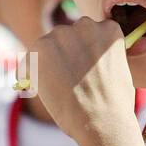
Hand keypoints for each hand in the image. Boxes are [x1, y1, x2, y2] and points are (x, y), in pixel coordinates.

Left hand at [32, 17, 137, 145]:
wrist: (102, 121)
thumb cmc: (115, 104)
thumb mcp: (119, 69)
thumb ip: (102, 55)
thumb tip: (86, 60)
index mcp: (107, 29)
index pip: (86, 35)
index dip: (80, 54)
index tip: (78, 70)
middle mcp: (84, 25)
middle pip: (64, 38)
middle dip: (62, 56)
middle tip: (64, 80)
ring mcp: (61, 35)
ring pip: (45, 48)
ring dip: (44, 65)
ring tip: (53, 88)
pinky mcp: (40, 49)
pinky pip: (27, 62)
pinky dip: (27, 77)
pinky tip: (36, 91)